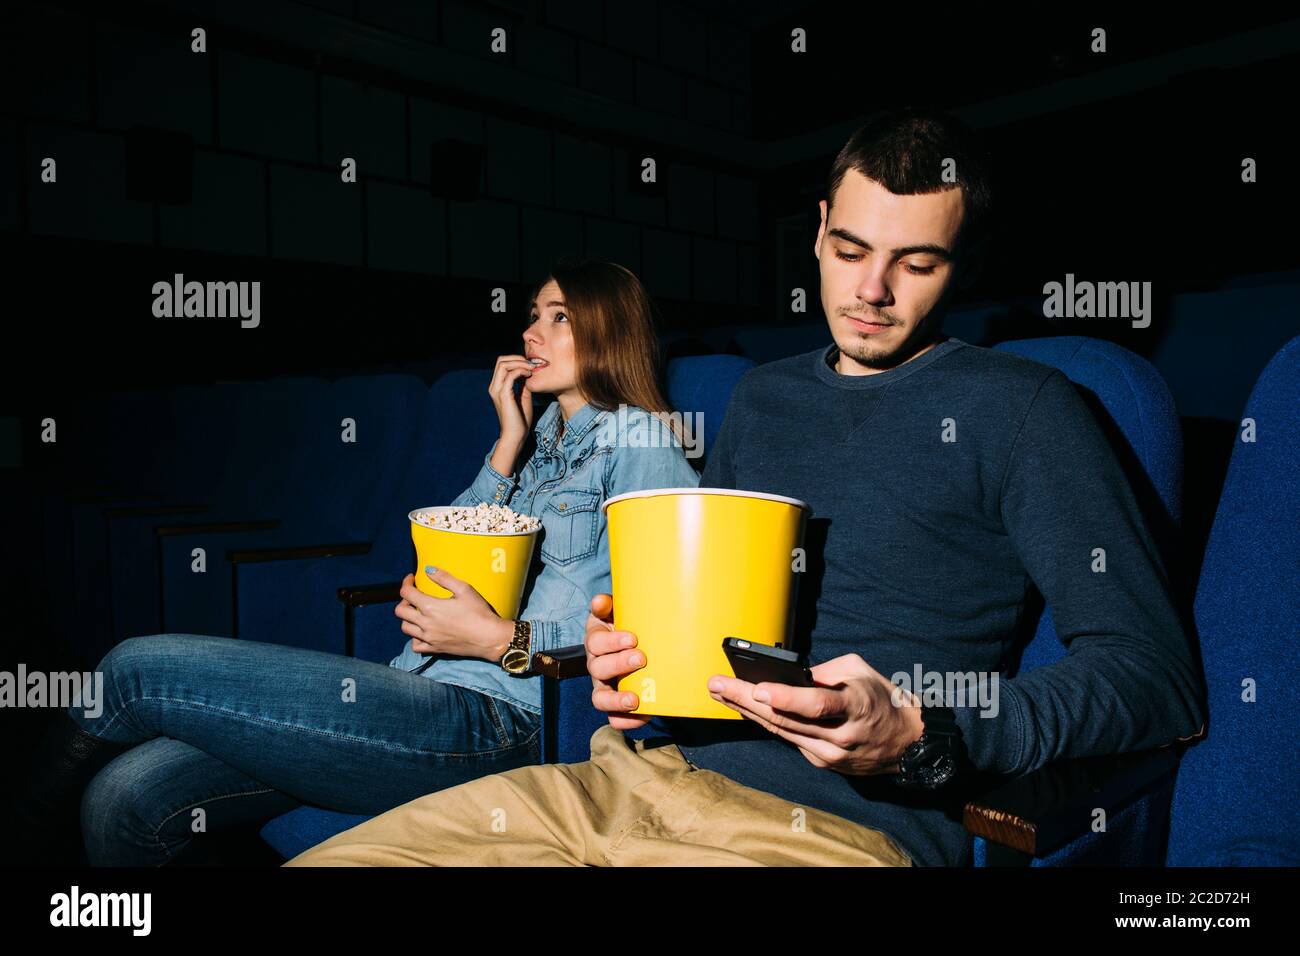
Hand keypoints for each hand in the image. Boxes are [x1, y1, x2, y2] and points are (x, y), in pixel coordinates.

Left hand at [394, 568, 513, 661]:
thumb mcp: (464, 589)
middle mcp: (426, 623)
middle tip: (414, 595)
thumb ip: (444, 578)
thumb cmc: (479, 612)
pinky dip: (414, 637)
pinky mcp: (435, 648)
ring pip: (405, 628)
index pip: (406, 593)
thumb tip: (428, 569)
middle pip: (400, 611)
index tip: (412, 579)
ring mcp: (429, 638)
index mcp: (431, 607)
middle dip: (404, 600)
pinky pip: (415, 645)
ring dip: (407, 618)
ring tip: (417, 612)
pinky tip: (422, 631)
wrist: (489, 638)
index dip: (406, 582)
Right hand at [487, 354, 536, 458]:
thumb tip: (528, 373)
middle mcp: (494, 386)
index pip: (502, 364)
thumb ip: (523, 385)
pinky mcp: (504, 395)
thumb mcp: (523, 397)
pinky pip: (510, 375)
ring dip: (520, 363)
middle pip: (501, 360)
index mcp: (497, 386)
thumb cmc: (520, 419)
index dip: (516, 360)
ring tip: (531, 368)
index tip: (531, 365)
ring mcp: (497, 390)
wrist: (516, 435)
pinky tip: (529, 375)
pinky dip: (521, 371)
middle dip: (517, 358)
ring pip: (504, 364)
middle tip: (532, 364)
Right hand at [583, 593, 650, 730]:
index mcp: (596, 640)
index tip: (633, 639)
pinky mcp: (615, 705)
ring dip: (616, 700)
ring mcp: (604, 686)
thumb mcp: (617, 610)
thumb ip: (608, 605)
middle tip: (641, 659)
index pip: (595, 642)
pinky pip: (613, 718)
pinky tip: (642, 717)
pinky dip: (625, 721)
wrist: (641, 644)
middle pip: (597, 669)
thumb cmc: (628, 624)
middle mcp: (596, 665)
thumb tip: (600, 602)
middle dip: (619, 665)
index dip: (611, 643)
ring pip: (599, 698)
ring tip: (635, 699)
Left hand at [706, 653, 924, 775]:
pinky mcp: (823, 763)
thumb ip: (822, 673)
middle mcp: (841, 736)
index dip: (785, 698)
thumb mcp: (858, 672)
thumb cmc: (882, 699)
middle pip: (786, 719)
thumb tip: (785, 677)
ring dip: (746, 712)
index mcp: (855, 706)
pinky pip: (789, 739)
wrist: (909, 743)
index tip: (757, 689)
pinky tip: (743, 709)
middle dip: (746, 700)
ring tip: (719, 693)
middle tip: (716, 685)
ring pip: (781, 732)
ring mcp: (830, 755)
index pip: (816, 704)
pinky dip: (765, 722)